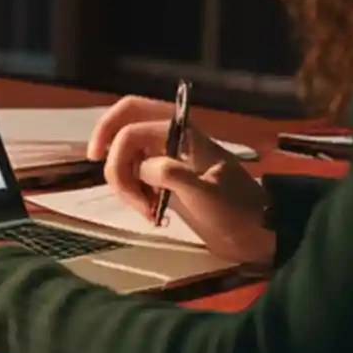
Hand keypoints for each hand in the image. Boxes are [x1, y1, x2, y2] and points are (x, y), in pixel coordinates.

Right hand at [88, 96, 274, 266]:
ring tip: (142, 208)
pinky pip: (135, 171)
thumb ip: (172, 175)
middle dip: (106, 136)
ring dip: (121, 176)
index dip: (113, 145)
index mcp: (185, 136)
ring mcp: (169, 158)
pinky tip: (147, 211)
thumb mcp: (207, 195)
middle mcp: (173, 139)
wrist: (259, 234)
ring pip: (127, 150)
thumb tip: (143, 168)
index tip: (105, 174)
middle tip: (94, 161)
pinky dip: (131, 188)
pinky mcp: (168, 178)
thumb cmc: (238, 212)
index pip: (134, 129)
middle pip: (128, 118)